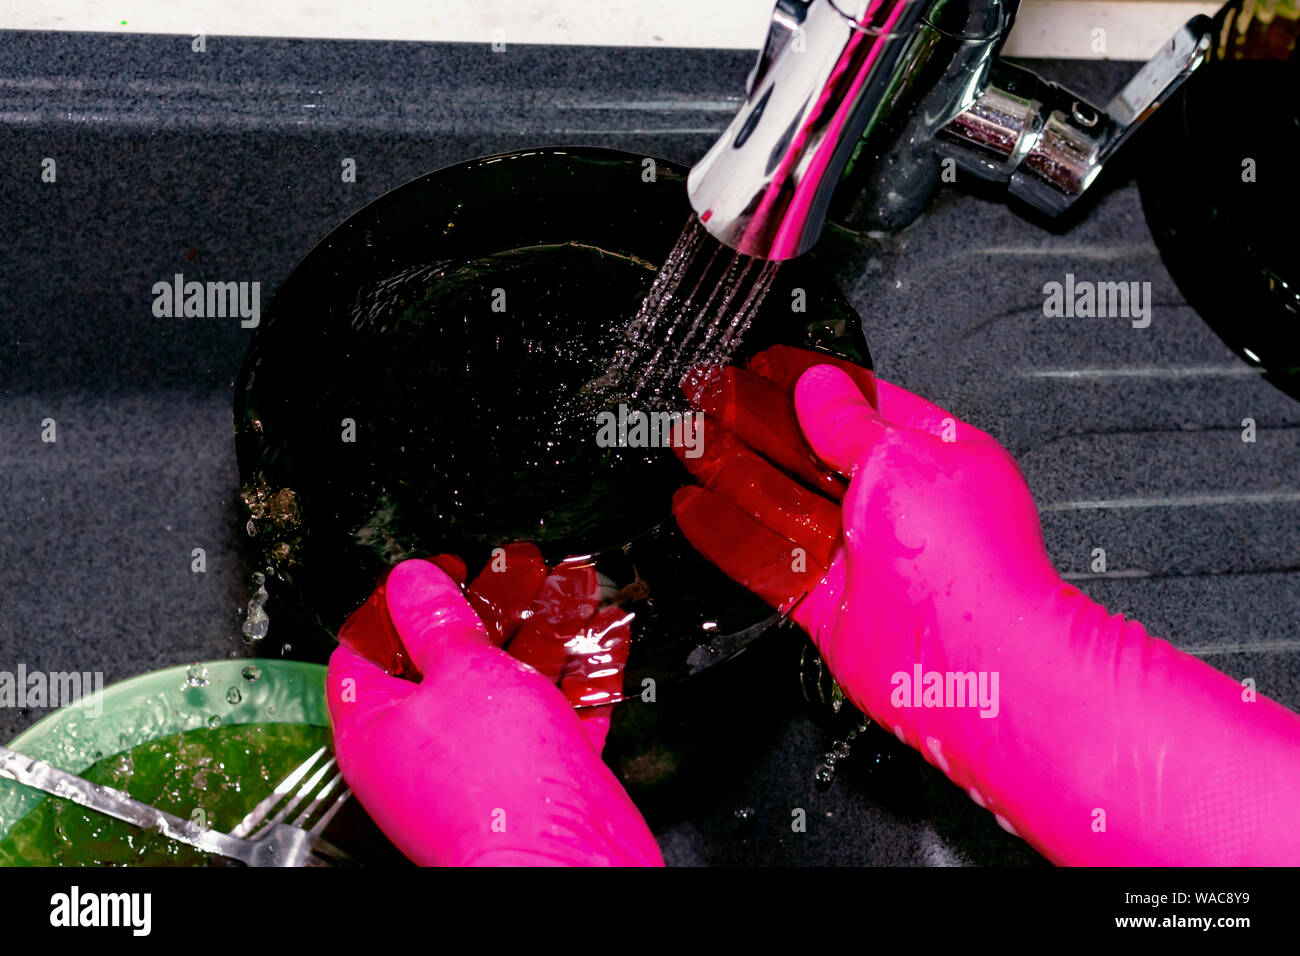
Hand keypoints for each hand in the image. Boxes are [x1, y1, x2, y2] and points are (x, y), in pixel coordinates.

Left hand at [326, 558, 662, 865]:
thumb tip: (412, 582)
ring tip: (567, 589)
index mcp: (378, 726)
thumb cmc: (497, 789)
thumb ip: (438, 622)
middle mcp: (428, 749)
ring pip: (512, 683)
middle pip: (450, 661)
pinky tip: (603, 645)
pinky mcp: (540, 777)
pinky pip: (559, 715)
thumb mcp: (462, 674)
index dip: (397, 605)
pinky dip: (581, 678)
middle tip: (512, 571)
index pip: (366, 651)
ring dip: (543, 634)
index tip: (430, 573)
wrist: (567, 865)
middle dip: (488, 609)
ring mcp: (486, 764)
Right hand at [674, 346, 1299, 864]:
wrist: (973, 663)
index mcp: (933, 455)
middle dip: (759, 422)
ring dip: (734, 472)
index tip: (762, 364)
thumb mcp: (902, 457)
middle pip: (812, 453)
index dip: (807, 383)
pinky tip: (695, 509)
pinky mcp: (832, 605)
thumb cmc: (968, 559)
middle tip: (710, 396)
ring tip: (689, 440)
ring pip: (784, 505)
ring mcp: (863, 556)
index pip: (858, 404)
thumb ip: (848, 425)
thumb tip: (817, 388)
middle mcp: (898, 505)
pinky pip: (771, 562)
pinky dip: (729, 537)